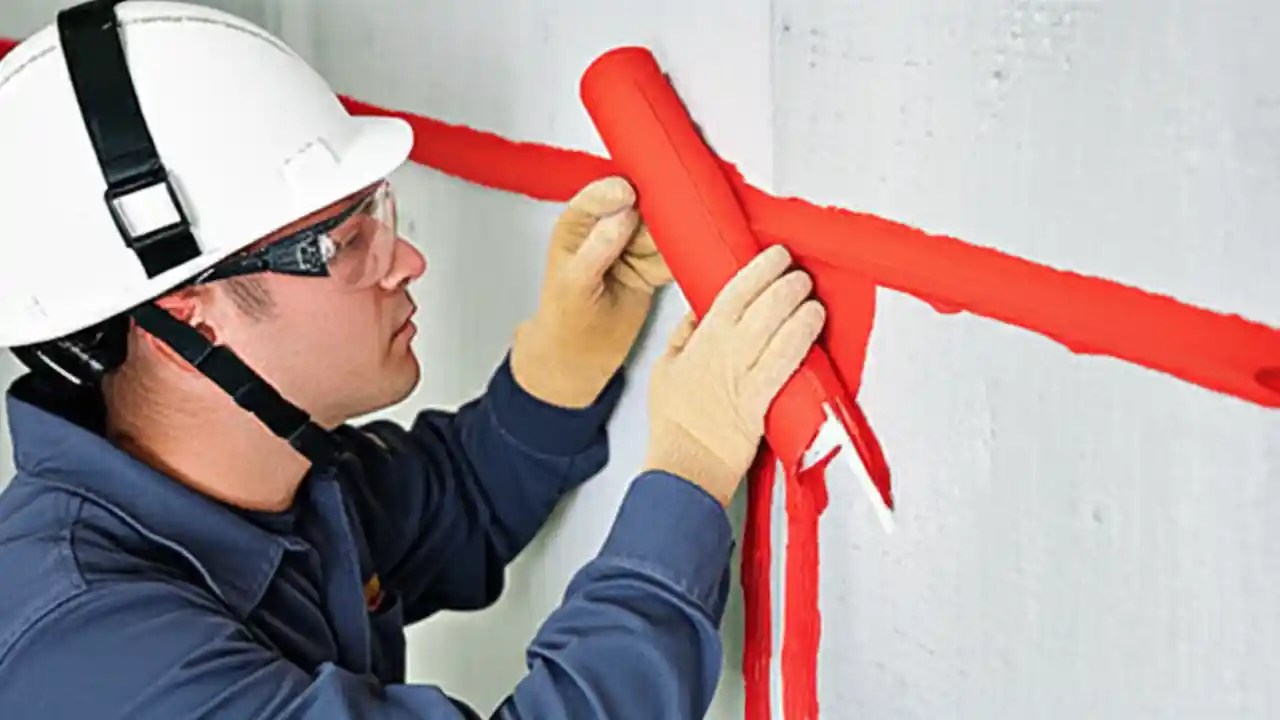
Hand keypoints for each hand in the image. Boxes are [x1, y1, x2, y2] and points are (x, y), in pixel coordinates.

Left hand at [510, 177, 670, 407]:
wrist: (580, 356)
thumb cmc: (564, 318)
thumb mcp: (574, 283)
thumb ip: (597, 248)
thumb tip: (623, 215)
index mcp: (578, 225)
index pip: (599, 198)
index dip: (618, 192)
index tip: (632, 195)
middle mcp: (607, 229)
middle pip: (639, 207)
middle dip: (658, 206)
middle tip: (676, 207)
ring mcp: (632, 247)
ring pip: (661, 227)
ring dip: (677, 229)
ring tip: (691, 230)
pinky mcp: (653, 266)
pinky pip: (674, 253)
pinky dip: (686, 253)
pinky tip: (695, 251)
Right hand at [643, 245, 824, 505]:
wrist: (687, 464)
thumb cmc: (675, 421)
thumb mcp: (665, 367)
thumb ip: (684, 334)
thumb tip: (698, 308)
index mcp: (702, 338)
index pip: (734, 289)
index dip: (760, 268)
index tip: (775, 254)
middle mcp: (726, 351)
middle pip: (764, 303)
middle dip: (788, 282)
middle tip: (799, 274)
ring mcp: (745, 374)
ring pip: (779, 327)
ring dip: (801, 306)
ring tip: (812, 297)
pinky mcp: (764, 398)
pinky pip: (787, 361)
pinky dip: (803, 338)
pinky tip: (814, 324)